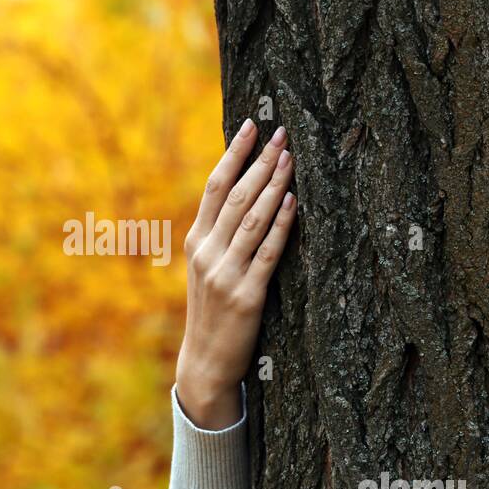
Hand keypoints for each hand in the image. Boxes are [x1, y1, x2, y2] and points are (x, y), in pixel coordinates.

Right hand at [176, 119, 296, 428]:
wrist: (204, 362)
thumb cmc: (212, 311)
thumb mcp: (206, 269)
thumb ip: (220, 235)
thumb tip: (245, 193)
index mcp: (196, 242)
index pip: (214, 187)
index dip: (233, 154)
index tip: (251, 125)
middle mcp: (207, 253)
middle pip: (235, 196)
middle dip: (260, 162)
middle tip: (281, 133)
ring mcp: (225, 274)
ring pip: (252, 219)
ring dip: (273, 185)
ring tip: (290, 157)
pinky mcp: (247, 296)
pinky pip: (268, 253)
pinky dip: (280, 225)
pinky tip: (292, 203)